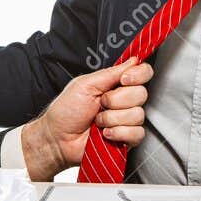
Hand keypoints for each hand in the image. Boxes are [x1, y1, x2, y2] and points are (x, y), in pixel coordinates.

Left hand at [19, 57, 152, 180]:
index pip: (142, 73)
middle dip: (116, 100)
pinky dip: (118, 133)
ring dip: (112, 118)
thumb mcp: (84, 84)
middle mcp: (123, 101)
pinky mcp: (126, 139)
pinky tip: (105, 133)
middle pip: (141, 94)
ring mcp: (125, 120)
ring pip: (137, 115)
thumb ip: (111, 73)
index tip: (123, 80)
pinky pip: (136, 133)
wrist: (58, 139)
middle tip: (101, 104)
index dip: (138, 75)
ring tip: (98, 121)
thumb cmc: (65, 112)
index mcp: (114, 84)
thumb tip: (132, 61)